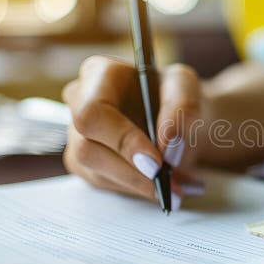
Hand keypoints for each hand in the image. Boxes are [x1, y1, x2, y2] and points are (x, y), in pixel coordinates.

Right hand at [62, 55, 204, 206]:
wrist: (174, 118)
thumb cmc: (174, 96)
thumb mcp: (187, 87)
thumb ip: (182, 108)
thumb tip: (168, 144)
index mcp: (98, 74)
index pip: (93, 112)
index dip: (123, 141)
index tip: (156, 162)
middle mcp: (78, 103)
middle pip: (88, 148)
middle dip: (132, 172)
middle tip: (168, 184)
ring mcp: (76, 135)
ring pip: (97, 172)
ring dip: (140, 185)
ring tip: (177, 187)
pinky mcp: (83, 163)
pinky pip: (105, 185)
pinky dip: (138, 189)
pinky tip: (165, 186)